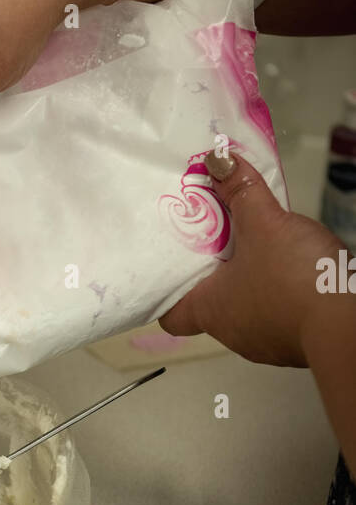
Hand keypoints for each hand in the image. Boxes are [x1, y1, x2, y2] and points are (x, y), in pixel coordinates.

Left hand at [160, 153, 344, 366]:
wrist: (348, 326)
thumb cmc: (294, 279)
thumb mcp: (265, 224)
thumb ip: (241, 191)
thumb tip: (217, 161)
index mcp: (210, 311)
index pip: (169, 315)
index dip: (166, 292)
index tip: (173, 266)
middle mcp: (231, 334)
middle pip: (210, 305)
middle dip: (215, 274)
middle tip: (221, 242)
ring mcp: (264, 343)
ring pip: (246, 310)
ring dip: (251, 283)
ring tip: (261, 250)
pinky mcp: (294, 343)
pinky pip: (278, 315)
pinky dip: (281, 294)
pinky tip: (294, 271)